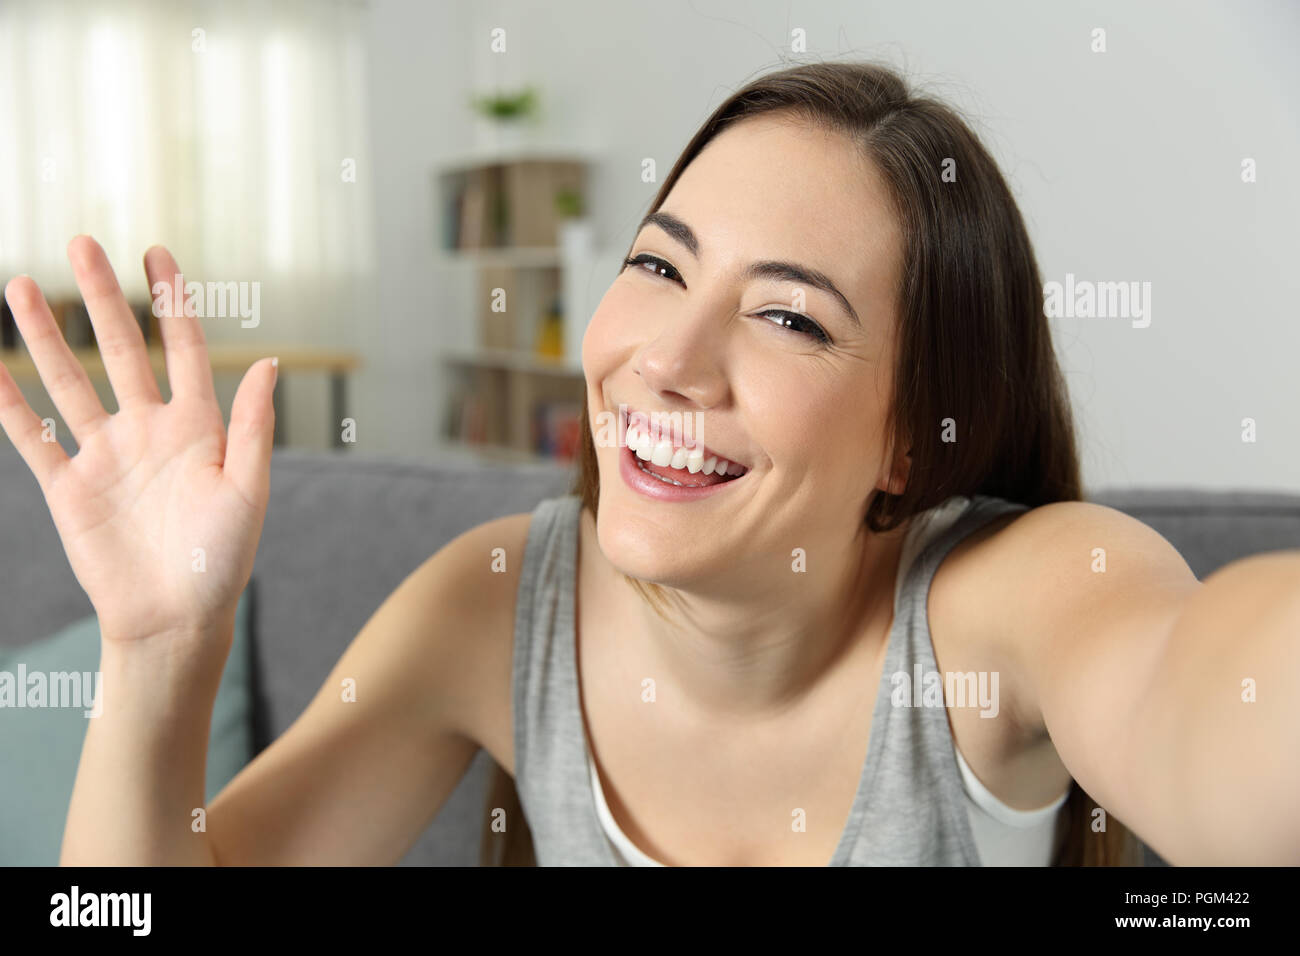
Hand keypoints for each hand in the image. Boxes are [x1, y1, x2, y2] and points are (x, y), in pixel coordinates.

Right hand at [0, 236, 276, 643]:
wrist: (174, 618)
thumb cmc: (222, 558)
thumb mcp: (248, 489)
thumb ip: (252, 425)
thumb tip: (268, 361)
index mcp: (197, 427)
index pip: (184, 348)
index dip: (171, 301)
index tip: (156, 253)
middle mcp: (148, 430)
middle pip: (120, 350)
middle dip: (102, 298)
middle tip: (81, 243)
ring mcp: (105, 455)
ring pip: (69, 381)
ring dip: (46, 335)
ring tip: (23, 285)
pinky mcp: (68, 487)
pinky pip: (31, 436)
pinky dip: (9, 402)